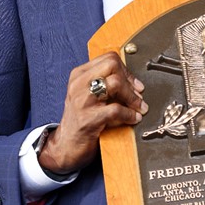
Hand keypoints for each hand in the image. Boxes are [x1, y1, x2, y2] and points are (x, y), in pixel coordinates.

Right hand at [37, 52, 148, 174]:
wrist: (65, 146)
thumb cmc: (80, 120)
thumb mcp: (88, 96)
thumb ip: (105, 85)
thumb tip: (135, 84)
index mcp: (79, 75)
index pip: (108, 58)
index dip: (126, 70)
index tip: (135, 84)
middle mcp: (79, 84)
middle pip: (112, 65)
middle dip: (130, 80)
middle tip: (139, 94)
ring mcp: (82, 101)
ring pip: (115, 84)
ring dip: (133, 97)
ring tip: (139, 107)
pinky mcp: (89, 119)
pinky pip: (116, 110)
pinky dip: (130, 114)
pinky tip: (133, 119)